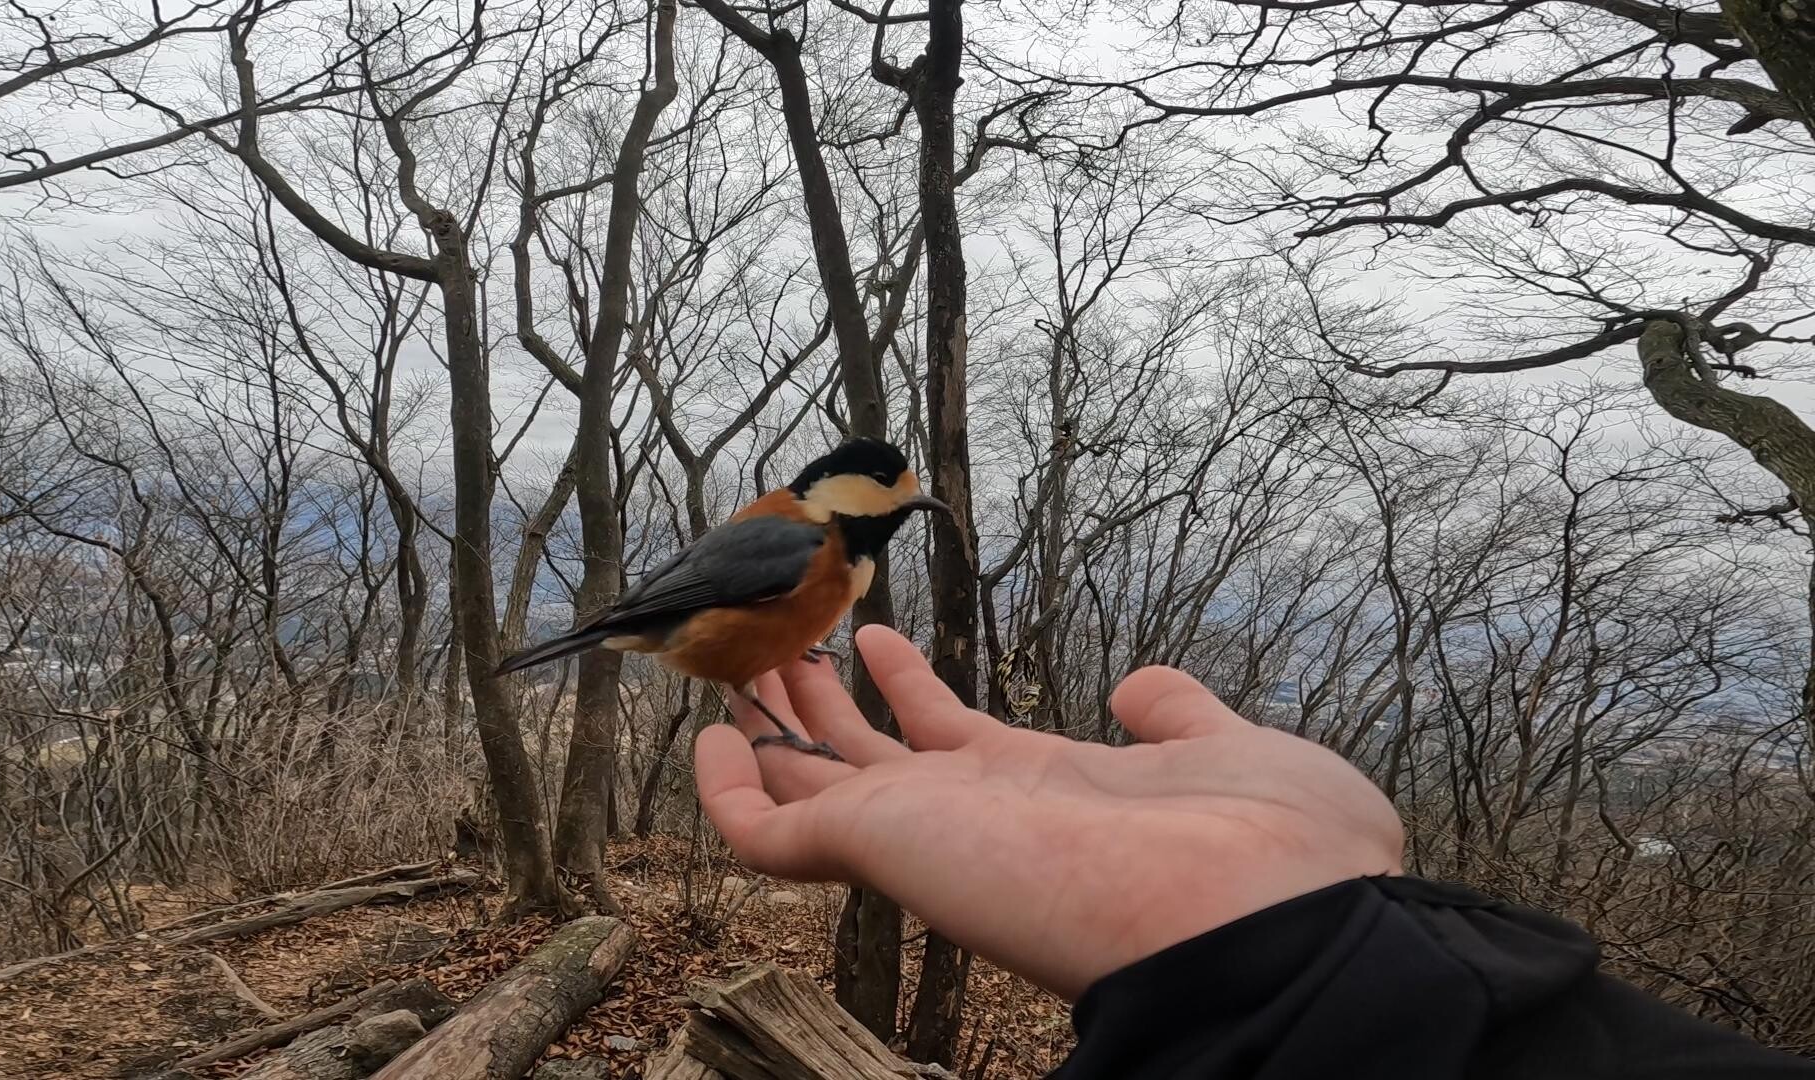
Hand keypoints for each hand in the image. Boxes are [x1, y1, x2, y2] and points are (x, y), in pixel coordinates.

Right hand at [695, 624, 1404, 999]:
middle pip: (868, 758)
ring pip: (810, 785)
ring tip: (723, 670)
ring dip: (763, 726)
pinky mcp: (878, 853)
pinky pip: (769, 832)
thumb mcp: (1228, 749)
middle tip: (773, 649)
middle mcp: (971, 813)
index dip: (909, 685)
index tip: (877, 634)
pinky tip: (707, 738)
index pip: (951, 736)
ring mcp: (921, 836)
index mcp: (1041, 787)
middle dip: (821, 705)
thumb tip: (1141, 690)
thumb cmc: (1267, 847)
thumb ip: (1180, 717)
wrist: (1257, 920)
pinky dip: (729, 793)